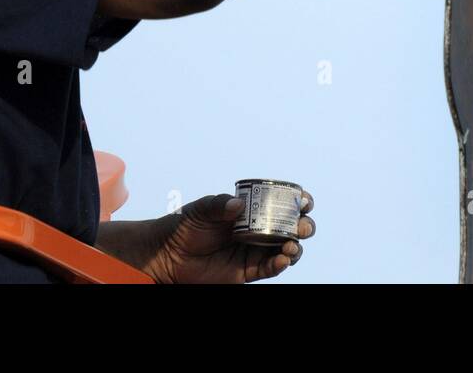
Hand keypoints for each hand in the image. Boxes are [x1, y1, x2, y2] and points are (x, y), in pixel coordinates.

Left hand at [139, 191, 316, 283]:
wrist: (168, 254)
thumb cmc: (185, 226)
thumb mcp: (201, 209)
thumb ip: (219, 205)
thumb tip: (239, 205)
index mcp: (252, 211)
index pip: (281, 204)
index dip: (297, 201)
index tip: (304, 200)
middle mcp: (258, 231)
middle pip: (291, 228)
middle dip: (304, 225)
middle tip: (302, 226)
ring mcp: (254, 252)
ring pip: (286, 250)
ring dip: (295, 247)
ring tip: (290, 245)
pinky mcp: (247, 271)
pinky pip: (270, 269)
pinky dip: (280, 265)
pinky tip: (282, 259)